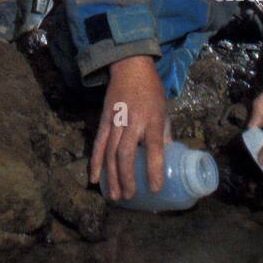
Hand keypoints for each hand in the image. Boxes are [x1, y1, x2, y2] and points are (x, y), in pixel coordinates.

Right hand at [90, 55, 169, 200]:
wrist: (130, 66)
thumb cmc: (151, 90)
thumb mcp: (164, 111)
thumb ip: (164, 134)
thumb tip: (167, 158)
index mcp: (152, 119)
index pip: (154, 148)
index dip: (154, 169)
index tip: (154, 188)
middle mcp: (133, 121)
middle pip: (126, 154)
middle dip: (127, 177)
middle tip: (129, 195)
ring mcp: (116, 120)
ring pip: (110, 152)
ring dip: (112, 176)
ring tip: (115, 195)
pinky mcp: (103, 119)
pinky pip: (98, 143)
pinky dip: (95, 162)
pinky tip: (95, 178)